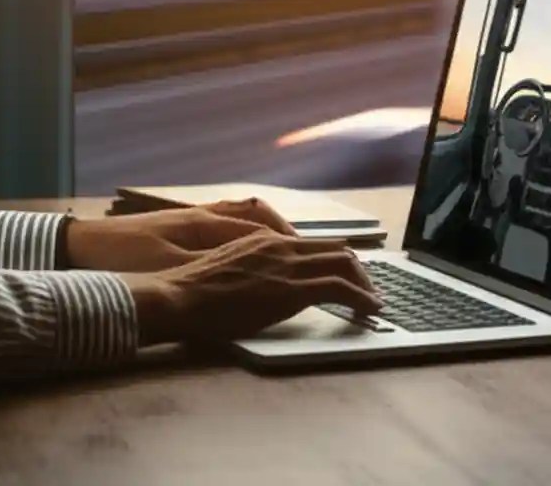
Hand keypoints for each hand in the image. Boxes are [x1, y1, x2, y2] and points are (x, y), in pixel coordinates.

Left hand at [63, 198, 297, 271]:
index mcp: (205, 223)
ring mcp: (192, 217)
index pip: (262, 230)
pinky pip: (228, 223)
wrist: (81, 244)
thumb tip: (254, 273)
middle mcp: (204, 214)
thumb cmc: (123, 259)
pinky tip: (250, 251)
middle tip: (317, 257)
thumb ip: (214, 268)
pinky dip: (248, 234)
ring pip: (244, 217)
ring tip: (290, 252)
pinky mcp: (179, 226)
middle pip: (260, 217)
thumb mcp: (170, 270)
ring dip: (271, 232)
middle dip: (291, 235)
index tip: (319, 260)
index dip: (293, 245)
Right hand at [122, 231, 382, 345]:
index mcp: (264, 240)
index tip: (344, 275)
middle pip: (335, 249)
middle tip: (366, 290)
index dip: (335, 260)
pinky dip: (362, 298)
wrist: (179, 296)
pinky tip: (369, 310)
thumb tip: (262, 284)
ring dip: (364, 284)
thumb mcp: (226, 269)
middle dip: (356, 270)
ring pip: (344, 264)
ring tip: (371, 302)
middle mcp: (281, 245)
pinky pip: (341, 288)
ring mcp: (288, 264)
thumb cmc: (192, 291)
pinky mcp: (294, 288)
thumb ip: (250, 269)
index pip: (313, 244)